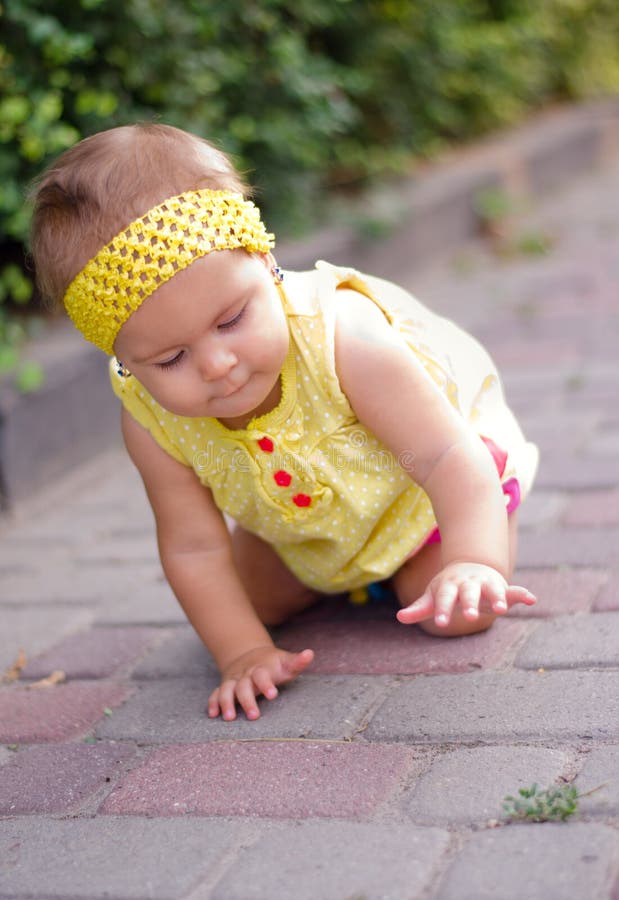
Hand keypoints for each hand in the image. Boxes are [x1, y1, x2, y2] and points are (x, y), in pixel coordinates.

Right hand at [207, 645, 313, 720]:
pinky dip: (213, 703)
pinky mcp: (225, 686)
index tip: (273, 694)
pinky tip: (213, 715)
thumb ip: (297, 661)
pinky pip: (215, 694)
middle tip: (254, 716)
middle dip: (247, 700)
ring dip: (226, 702)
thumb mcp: (285, 662)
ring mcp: (233, 680)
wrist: (250, 655)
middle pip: (243, 686)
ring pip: (226, 690)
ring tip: (229, 718)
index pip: (262, 675)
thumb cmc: (273, 664)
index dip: (267, 684)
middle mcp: (245, 675)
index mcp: (261, 669)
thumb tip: (310, 653)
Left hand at [396, 561, 535, 627]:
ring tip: (500, 610)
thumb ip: (419, 609)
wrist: (468, 565)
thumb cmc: (448, 588)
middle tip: (470, 618)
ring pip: (492, 590)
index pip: (445, 597)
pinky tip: (532, 600)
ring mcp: (486, 584)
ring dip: (497, 598)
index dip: (443, 609)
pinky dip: (522, 594)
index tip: (442, 623)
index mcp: (450, 586)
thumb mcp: (432, 596)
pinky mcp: (501, 587)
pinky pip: (513, 590)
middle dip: (469, 604)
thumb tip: (400, 617)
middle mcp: (469, 583)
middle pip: (468, 593)